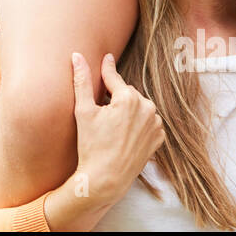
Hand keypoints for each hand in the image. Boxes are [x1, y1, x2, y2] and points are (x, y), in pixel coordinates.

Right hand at [71, 52, 164, 205]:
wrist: (106, 179)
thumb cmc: (91, 146)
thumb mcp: (83, 111)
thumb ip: (82, 80)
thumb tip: (77, 56)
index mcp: (128, 98)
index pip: (114, 77)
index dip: (106, 69)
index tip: (106, 57)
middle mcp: (147, 107)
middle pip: (126, 93)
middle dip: (115, 98)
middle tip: (101, 114)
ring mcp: (155, 123)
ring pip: (138, 106)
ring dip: (127, 110)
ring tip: (113, 127)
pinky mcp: (159, 137)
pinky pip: (147, 121)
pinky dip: (138, 124)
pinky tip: (124, 134)